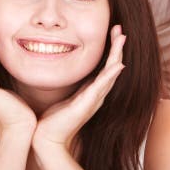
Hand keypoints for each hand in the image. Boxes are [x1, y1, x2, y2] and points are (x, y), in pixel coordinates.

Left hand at [32, 25, 125, 150]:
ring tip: (122, 39)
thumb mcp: (65, 97)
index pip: (106, 67)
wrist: (48, 140)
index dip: (112, 50)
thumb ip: (71, 86)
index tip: (113, 33)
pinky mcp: (86, 105)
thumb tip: (65, 71)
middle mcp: (97, 95)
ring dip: (117, 55)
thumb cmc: (53, 120)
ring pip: (110, 73)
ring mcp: (94, 100)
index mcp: (92, 91)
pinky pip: (101, 87)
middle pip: (113, 67)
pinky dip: (110, 75)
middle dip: (118, 47)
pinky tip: (118, 65)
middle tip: (120, 29)